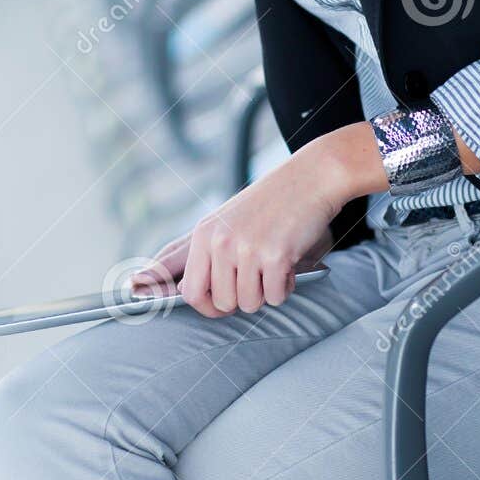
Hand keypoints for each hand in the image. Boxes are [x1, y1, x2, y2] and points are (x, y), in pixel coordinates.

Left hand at [129, 140, 343, 317]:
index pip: (184, 285)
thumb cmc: (273, 203)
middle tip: (253, 282)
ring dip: (265, 293)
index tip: (167, 302)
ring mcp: (246, 250)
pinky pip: (274, 297)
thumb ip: (205, 254)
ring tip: (273, 264)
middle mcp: (220, 242)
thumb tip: (178, 290)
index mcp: (205, 234)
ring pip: (248, 304)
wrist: (313, 176)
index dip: (184, 302)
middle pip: (217, 303)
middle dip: (237, 302)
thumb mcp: (229, 221)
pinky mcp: (274, 256)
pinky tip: (290, 263)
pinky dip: (286, 288)